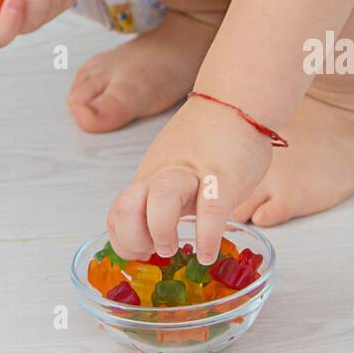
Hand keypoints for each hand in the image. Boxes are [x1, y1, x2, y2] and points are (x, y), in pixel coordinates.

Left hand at [106, 95, 274, 265]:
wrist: (235, 100)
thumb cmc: (208, 137)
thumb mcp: (174, 165)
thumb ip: (164, 192)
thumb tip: (158, 229)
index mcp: (151, 175)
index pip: (118, 212)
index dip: (124, 239)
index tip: (143, 252)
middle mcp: (164, 174)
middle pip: (126, 207)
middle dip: (134, 238)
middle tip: (155, 250)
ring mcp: (193, 174)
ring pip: (161, 199)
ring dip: (161, 232)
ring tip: (174, 249)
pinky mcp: (224, 177)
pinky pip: (210, 211)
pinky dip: (206, 238)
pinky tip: (208, 252)